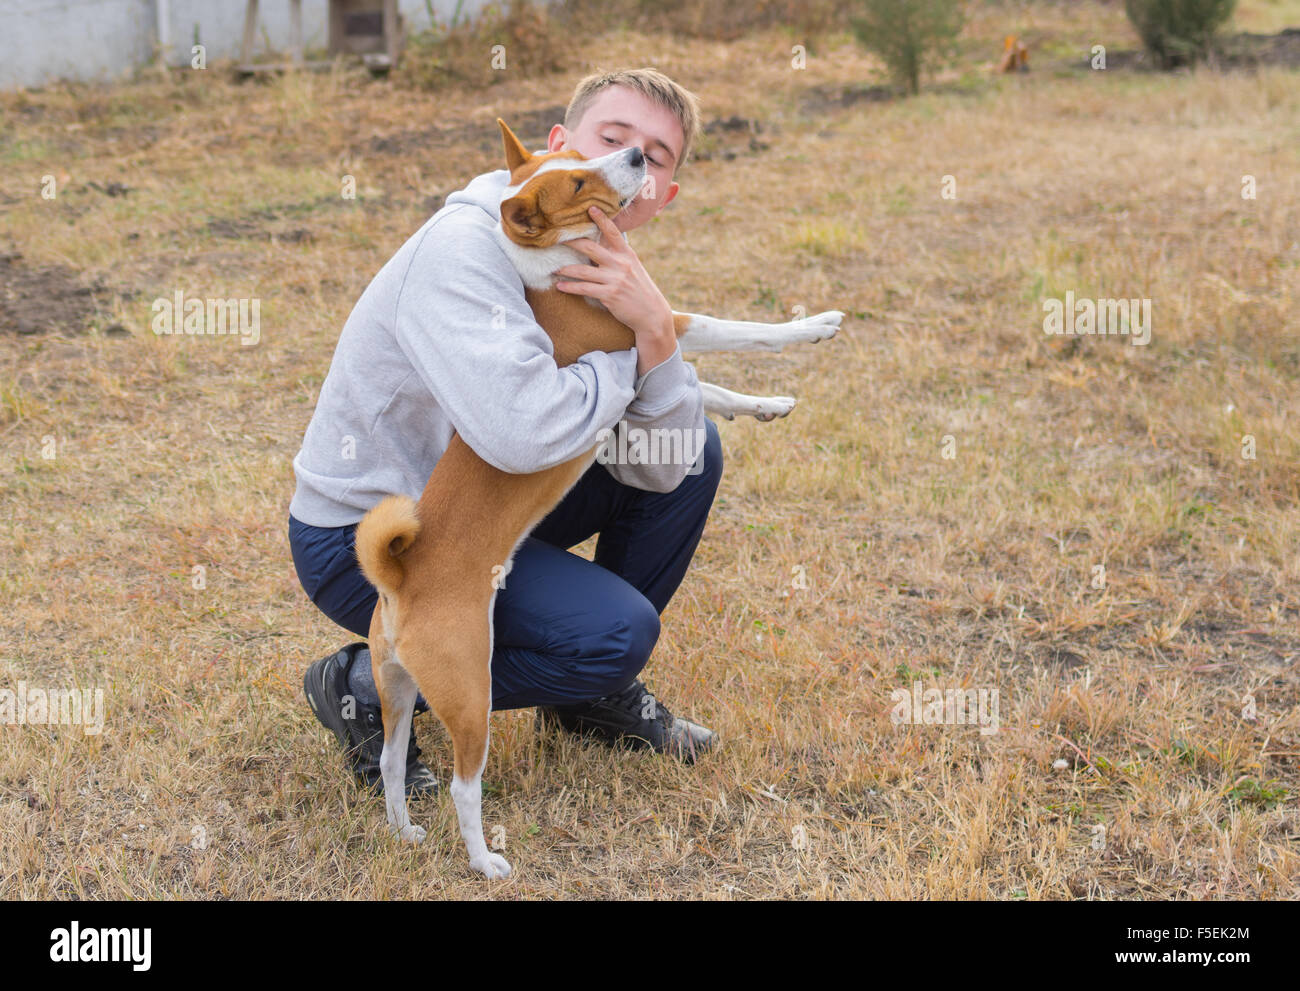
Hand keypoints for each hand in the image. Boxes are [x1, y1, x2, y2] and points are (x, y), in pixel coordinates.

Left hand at [553, 206, 675, 374]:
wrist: (652, 314)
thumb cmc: (640, 290)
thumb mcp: (633, 269)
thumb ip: (618, 257)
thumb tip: (599, 247)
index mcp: (626, 254)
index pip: (613, 232)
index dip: (602, 219)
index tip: (590, 208)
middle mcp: (620, 264)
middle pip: (590, 247)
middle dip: (571, 242)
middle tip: (556, 238)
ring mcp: (614, 279)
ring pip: (583, 270)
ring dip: (566, 269)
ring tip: (555, 269)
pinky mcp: (609, 295)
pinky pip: (584, 289)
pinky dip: (570, 288)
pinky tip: (560, 286)